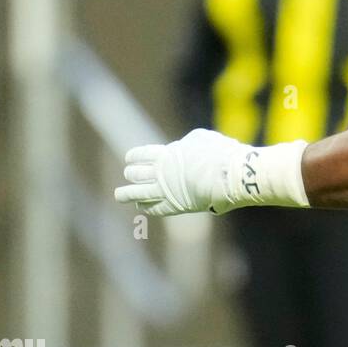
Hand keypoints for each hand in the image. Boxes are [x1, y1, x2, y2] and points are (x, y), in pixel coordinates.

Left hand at [115, 128, 249, 216]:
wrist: (228, 175)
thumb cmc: (219, 153)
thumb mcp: (201, 138)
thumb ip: (188, 143)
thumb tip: (186, 147)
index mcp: (165, 154)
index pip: (141, 155)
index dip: (134, 157)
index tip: (129, 159)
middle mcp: (161, 173)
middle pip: (137, 174)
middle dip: (132, 174)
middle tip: (129, 174)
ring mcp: (166, 191)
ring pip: (138, 193)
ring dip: (127, 194)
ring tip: (119, 195)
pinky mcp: (175, 206)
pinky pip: (155, 208)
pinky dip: (146, 207)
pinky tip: (141, 207)